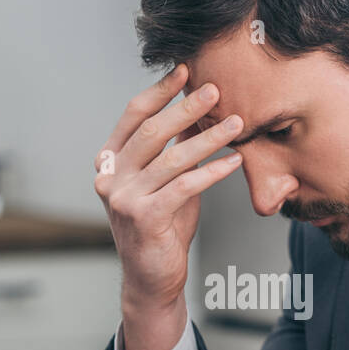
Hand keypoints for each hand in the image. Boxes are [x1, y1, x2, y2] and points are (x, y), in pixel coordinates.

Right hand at [92, 65, 244, 349]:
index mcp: (111, 162)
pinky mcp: (144, 218)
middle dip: (186, 108)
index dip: (159, 92)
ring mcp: (124, 199)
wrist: (152, 279)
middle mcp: (111, 178)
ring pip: (172, 159)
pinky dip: (213, 172)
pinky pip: (185, 187)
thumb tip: (197, 110)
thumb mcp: (166, 181)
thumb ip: (174, 150)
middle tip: (216, 90)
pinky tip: (235, 162)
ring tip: (237, 124)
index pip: (132, 116)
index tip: (185, 71)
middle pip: (151, 132)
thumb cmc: (161, 227)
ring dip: (209, 138)